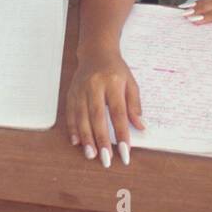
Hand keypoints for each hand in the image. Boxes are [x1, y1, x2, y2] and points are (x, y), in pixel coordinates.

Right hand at [65, 47, 144, 167]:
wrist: (96, 52)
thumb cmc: (116, 69)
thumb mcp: (131, 83)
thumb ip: (134, 105)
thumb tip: (140, 126)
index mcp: (113, 82)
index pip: (118, 112)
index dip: (121, 133)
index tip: (125, 151)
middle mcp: (94, 85)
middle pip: (97, 116)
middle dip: (101, 139)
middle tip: (106, 159)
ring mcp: (80, 89)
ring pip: (81, 116)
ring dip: (86, 138)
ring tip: (91, 154)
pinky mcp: (71, 93)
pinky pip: (70, 113)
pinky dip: (73, 128)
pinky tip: (77, 142)